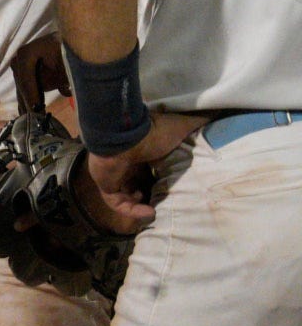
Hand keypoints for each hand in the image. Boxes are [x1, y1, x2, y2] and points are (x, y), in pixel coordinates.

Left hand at [74, 112, 207, 233]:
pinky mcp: (106, 184)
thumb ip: (199, 123)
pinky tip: (149, 212)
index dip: (163, 181)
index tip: (178, 189)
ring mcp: (114, 174)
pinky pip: (117, 203)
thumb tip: (219, 114)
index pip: (150, 170)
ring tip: (158, 209)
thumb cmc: (152, 132)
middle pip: (138, 185)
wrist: (124, 133)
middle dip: (152, 195)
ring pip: (126, 196)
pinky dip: (132, 211)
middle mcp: (126, 164)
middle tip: (168, 204)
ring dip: (141, 206)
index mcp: (141, 151)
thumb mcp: (182, 126)